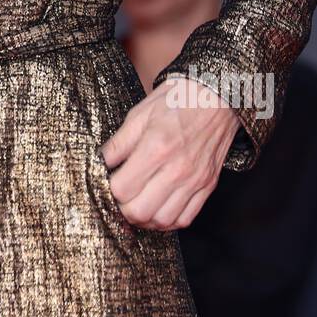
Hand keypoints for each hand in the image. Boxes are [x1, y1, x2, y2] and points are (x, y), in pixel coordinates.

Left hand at [99, 75, 241, 230]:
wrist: (217, 96)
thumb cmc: (177, 101)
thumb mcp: (139, 114)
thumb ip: (118, 143)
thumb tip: (99, 164)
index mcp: (155, 148)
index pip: (122, 189)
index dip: (109, 189)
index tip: (109, 180)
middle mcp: (177, 169)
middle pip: (139, 212)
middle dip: (123, 208)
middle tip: (120, 196)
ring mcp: (195, 181)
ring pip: (162, 221)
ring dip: (144, 218)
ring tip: (137, 203)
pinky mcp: (207, 186)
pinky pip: (185, 219)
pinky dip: (167, 220)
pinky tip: (158, 207)